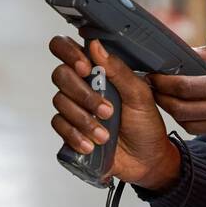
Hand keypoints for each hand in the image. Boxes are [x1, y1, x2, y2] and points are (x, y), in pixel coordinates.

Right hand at [48, 36, 182, 190]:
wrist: (147, 161)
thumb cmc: (146, 124)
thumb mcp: (139, 95)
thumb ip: (118, 70)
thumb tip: (95, 45)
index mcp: (99, 70)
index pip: (68, 48)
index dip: (69, 53)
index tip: (85, 68)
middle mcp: (83, 85)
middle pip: (61, 75)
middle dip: (83, 94)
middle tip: (107, 110)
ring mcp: (75, 107)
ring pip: (60, 101)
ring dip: (83, 120)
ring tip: (105, 135)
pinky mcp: (70, 129)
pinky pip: (59, 125)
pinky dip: (74, 136)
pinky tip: (91, 145)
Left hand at [149, 43, 205, 144]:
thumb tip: (192, 53)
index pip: (189, 87)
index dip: (165, 82)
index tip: (153, 74)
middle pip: (184, 111)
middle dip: (162, 99)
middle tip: (153, 87)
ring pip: (193, 126)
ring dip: (176, 113)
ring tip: (169, 97)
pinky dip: (197, 120)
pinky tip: (195, 107)